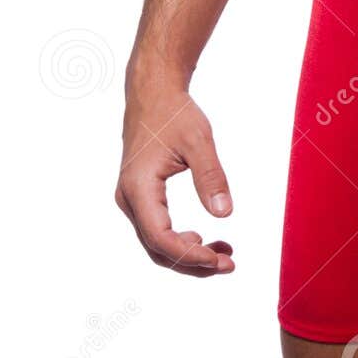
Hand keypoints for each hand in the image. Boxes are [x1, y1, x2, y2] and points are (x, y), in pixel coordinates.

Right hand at [115, 73, 234, 276]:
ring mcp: (131, 200)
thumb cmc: (174, 113)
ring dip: (188, 254)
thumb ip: (210, 177)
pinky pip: (156, 229)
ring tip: (223, 253)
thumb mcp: (198, 141)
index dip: (190, 256)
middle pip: (157, 249)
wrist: (153, 93)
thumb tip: (224, 214)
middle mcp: (129, 199)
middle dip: (193, 262)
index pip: (160, 238)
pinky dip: (180, 241)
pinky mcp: (139, 197)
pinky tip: (204, 240)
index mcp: (139, 188)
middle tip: (229, 263)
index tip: (219, 260)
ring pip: (156, 243)